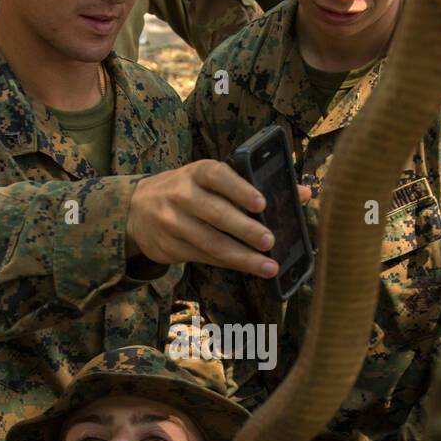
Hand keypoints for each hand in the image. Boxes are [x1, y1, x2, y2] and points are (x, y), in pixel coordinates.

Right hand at [127, 161, 313, 278]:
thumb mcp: (212, 178)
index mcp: (197, 172)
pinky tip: (249, 267)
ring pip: (211, 243)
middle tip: (270, 241)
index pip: (218, 176)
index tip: (261, 202)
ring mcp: (173, 222)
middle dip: (245, 229)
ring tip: (268, 266)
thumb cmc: (189, 190)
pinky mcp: (170, 247)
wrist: (137, 209)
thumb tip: (304, 193)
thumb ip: (255, 185)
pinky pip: (204, 258)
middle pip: (216, 213)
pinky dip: (229, 264)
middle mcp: (182, 195)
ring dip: (242, 257)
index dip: (240, 189)